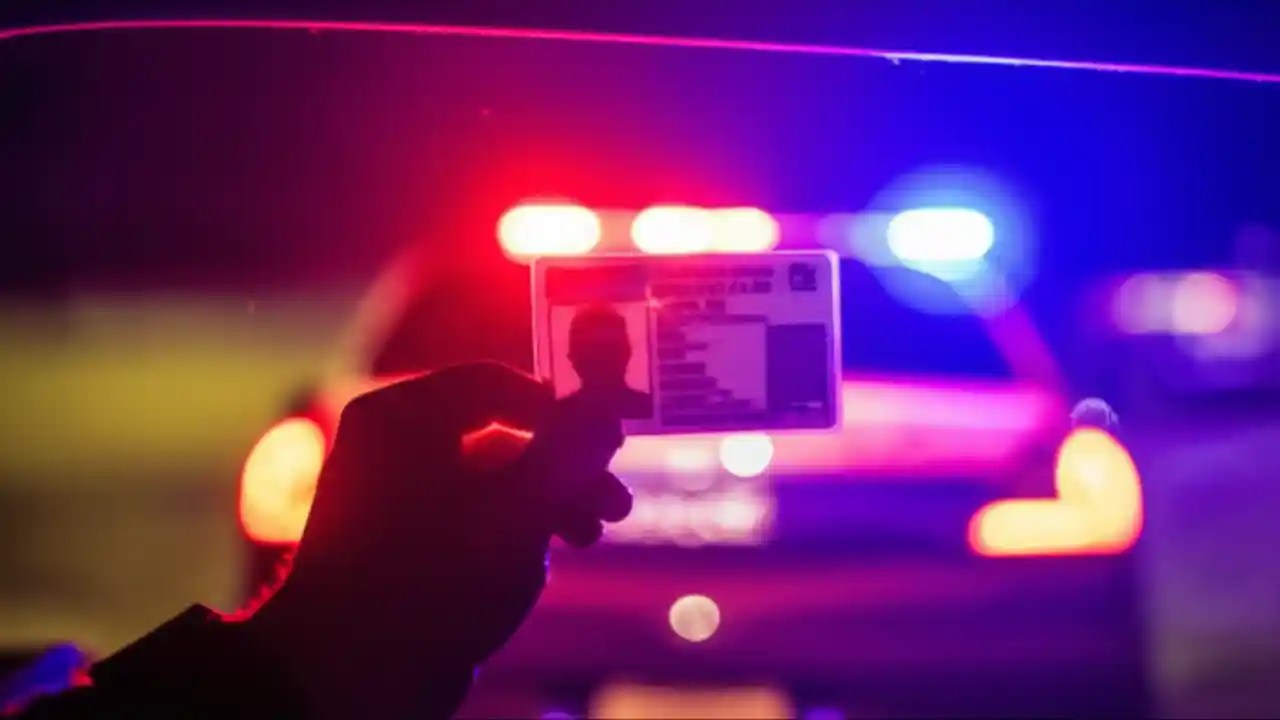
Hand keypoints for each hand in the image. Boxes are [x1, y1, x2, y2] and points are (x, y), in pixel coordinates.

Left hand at [249, 362, 630, 718]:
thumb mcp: (519, 508)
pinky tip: (531, 570)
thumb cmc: (431, 579)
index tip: (611, 438)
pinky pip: (466, 521)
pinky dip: (508, 535)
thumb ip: (569, 450)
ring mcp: (392, 497)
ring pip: (490, 483)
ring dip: (547, 505)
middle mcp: (391, 445)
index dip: (561, 408)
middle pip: (501, 435)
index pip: (497, 383)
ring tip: (587, 537)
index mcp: (403, 416)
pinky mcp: (399, 546)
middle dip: (565, 470)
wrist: (349, 676)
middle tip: (615, 502)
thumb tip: (607, 406)